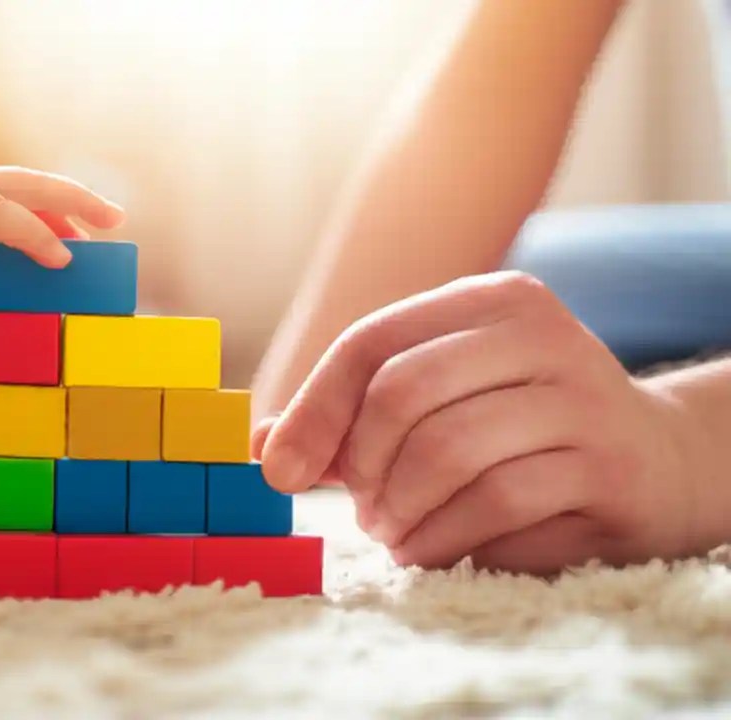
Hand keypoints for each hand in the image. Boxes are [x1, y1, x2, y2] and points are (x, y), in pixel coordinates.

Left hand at [0, 128, 124, 376]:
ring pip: (24, 183)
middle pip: (27, 181)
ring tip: (107, 227)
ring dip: (65, 205)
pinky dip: (39, 211)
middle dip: (74, 201)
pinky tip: (60, 236)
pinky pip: (10, 192)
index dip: (33, 236)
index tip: (66, 260)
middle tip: (117, 220)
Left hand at [255, 271, 706, 573]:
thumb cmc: (520, 428)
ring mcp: (583, 398)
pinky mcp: (609, 467)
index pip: (371, 343)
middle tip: (359, 507)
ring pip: (447, 452)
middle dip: (359, 465)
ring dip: (397, 509)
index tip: (278, 469)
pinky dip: (440, 538)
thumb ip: (351, 420)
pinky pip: (495, 504)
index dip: (313, 410)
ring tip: (390, 530)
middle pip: (402, 394)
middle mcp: (543, 335)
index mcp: (491, 301)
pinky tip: (425, 550)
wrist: (657, 461)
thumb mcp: (441, 401)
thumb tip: (256, 448)